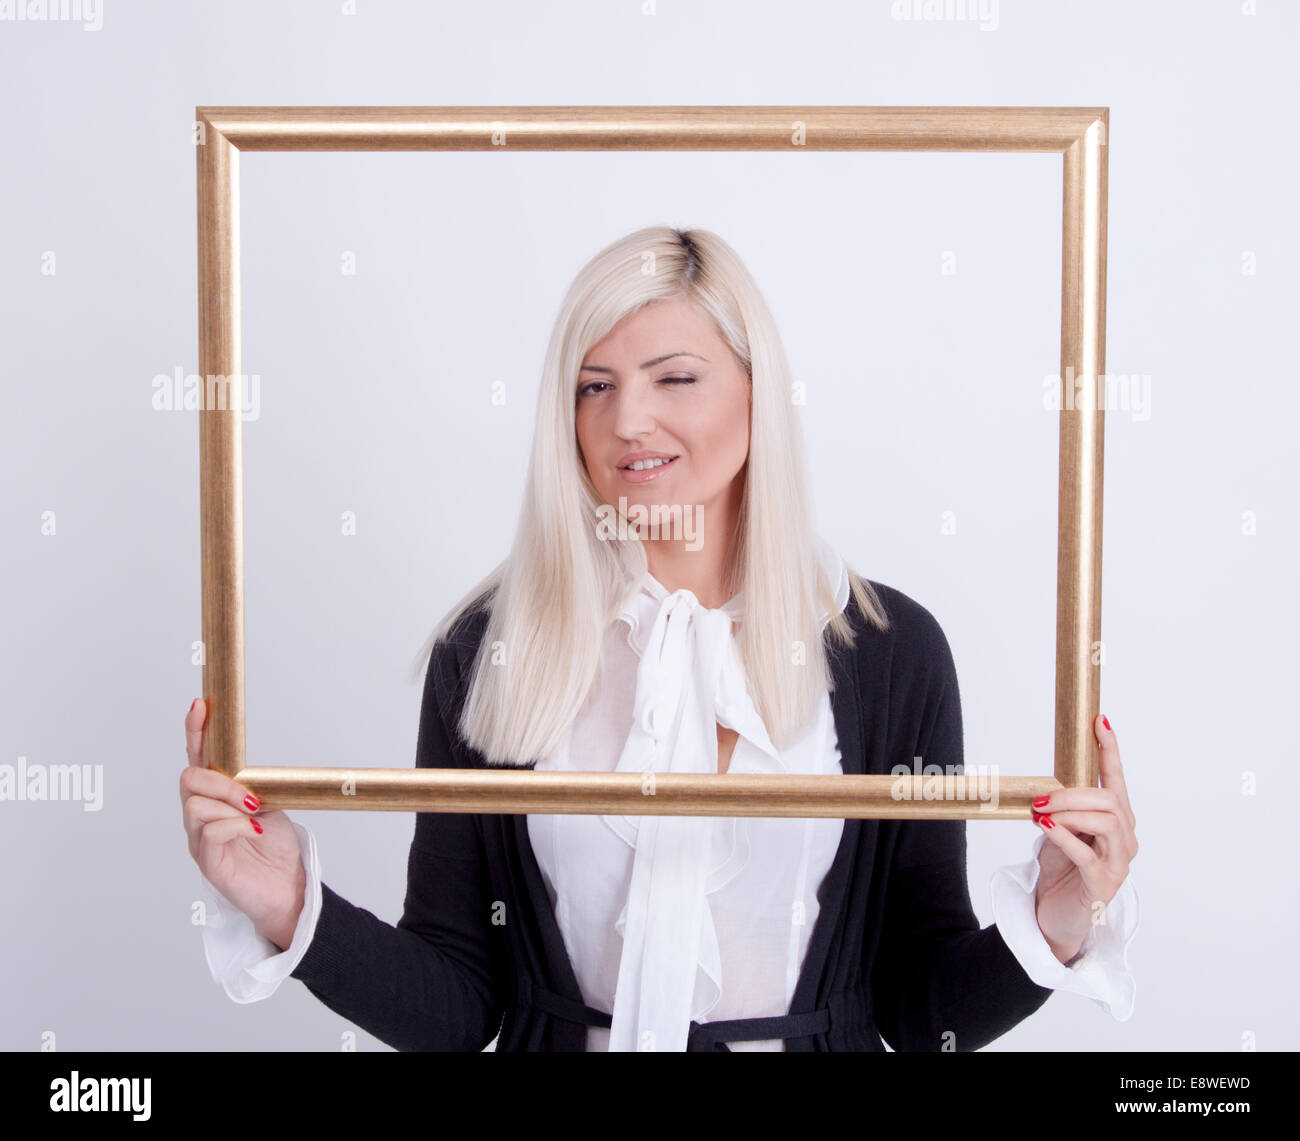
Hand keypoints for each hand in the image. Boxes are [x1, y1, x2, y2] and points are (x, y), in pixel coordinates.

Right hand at [179, 698, 306, 950]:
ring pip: (195, 805)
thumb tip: (249, 773)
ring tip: (255, 817)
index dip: (195, 732)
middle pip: (189, 780)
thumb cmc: (276, 848)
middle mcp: (201, 816)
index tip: (200, 705)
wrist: (288, 885)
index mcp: (216, 798)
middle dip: (220, 781)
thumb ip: (252, 786)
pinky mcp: (207, 861)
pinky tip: (252, 831)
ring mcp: (200, 838)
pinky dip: (234, 825)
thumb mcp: (269, 804)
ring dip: (230, 805)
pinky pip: (208, 832)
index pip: (198, 759)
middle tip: (252, 796)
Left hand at [1032, 714, 1137, 964]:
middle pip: (1110, 800)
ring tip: (1042, 814)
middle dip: (1074, 793)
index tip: (1101, 722)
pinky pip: (1088, 854)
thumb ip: (1061, 808)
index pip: (1116, 779)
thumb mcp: (1058, 831)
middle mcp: (1124, 839)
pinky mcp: (1103, 884)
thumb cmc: (1060, 871)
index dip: (1110, 750)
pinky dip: (1065, 836)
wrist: (1054, 915)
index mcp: (1115, 820)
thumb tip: (1045, 787)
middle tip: (1042, 798)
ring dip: (1070, 812)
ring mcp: (1118, 862)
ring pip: (1106, 821)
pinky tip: (1047, 829)